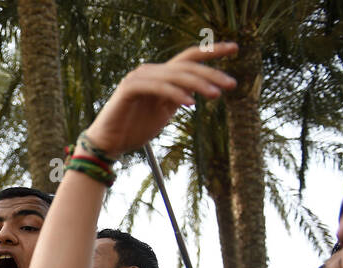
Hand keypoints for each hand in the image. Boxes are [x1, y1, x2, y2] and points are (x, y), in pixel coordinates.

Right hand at [84, 43, 236, 156]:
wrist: (108, 144)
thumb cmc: (134, 129)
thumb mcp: (163, 113)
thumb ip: (178, 99)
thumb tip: (199, 92)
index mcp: (160, 75)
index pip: (189, 58)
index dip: (212, 52)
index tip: (235, 49)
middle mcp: (150, 71)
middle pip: (186, 66)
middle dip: (211, 73)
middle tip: (231, 84)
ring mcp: (138, 78)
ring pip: (175, 75)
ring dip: (198, 84)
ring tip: (216, 94)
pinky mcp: (129, 89)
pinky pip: (158, 88)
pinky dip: (175, 94)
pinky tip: (189, 103)